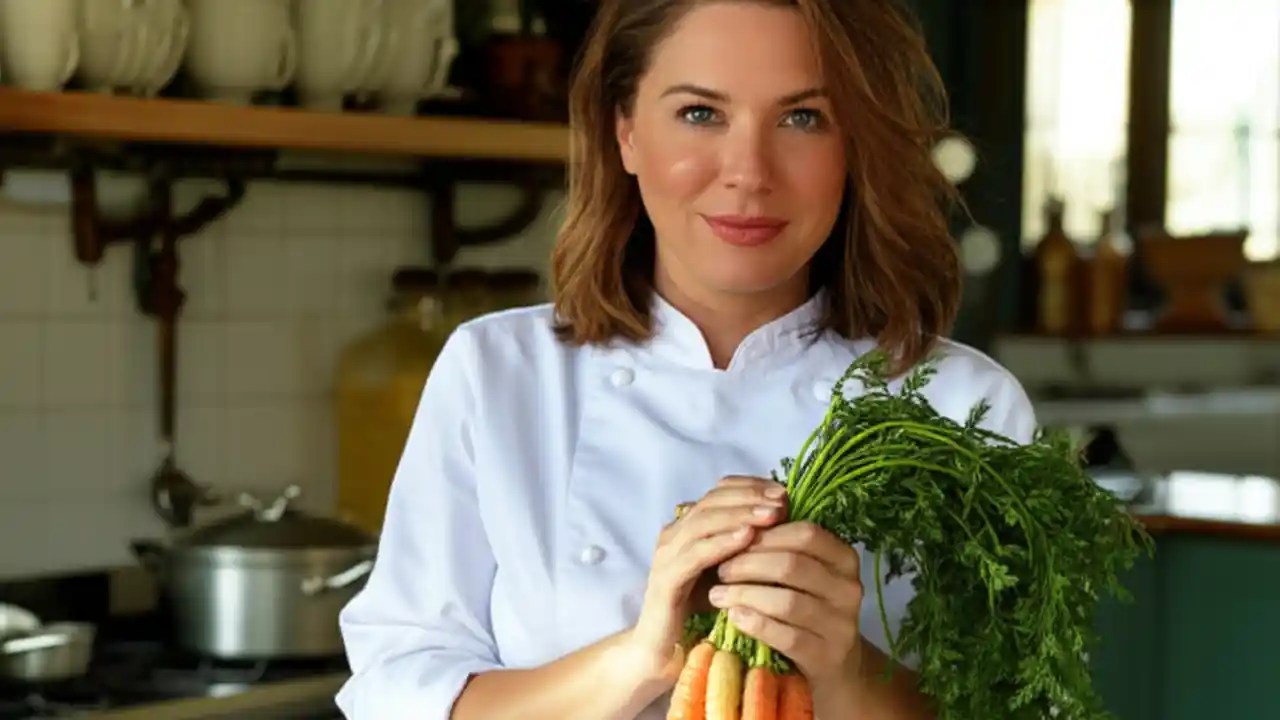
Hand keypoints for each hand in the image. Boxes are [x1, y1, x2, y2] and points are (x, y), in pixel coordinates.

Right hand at [627, 476, 786, 678]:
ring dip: (740, 515)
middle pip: (712, 501)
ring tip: (771, 514)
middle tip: (781, 499)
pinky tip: (747, 538)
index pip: (718, 492)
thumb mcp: (728, 570)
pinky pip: (695, 554)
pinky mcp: (666, 580)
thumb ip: (744, 545)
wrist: (663, 649)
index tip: (782, 490)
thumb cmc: (701, 609)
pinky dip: (721, 542)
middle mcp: (673, 534)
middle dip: (749, 497)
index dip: (750, 486)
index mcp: (687, 527)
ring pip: (703, 522)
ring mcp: (667, 555)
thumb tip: (782, 520)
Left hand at [708, 521, 864, 689]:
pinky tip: (734, 616)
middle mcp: (849, 588)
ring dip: (744, 594)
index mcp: (844, 558)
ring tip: (717, 594)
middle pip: (792, 565)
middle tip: (720, 569)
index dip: (766, 535)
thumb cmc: (808, 605)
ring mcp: (841, 624)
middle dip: (748, 564)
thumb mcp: (805, 573)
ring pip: (787, 602)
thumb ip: (782, 548)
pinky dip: (755, 624)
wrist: (833, 661)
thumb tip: (739, 522)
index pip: (806, 534)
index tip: (734, 540)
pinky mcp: (827, 655)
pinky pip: (786, 636)